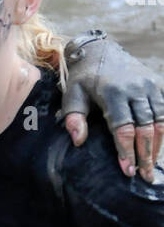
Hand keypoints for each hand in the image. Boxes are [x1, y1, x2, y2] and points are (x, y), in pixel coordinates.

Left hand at [61, 33, 163, 183]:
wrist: (100, 50)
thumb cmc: (83, 78)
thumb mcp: (72, 95)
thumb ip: (73, 118)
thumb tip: (79, 142)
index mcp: (112, 92)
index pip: (123, 128)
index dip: (126, 151)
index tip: (127, 172)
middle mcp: (135, 88)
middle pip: (145, 128)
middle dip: (145, 154)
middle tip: (145, 175)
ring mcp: (149, 85)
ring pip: (160, 121)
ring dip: (157, 146)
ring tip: (152, 166)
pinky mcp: (157, 84)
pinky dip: (163, 131)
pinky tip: (158, 147)